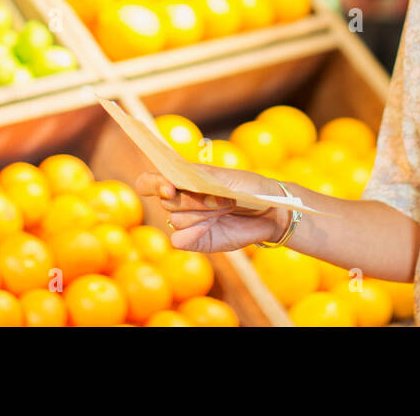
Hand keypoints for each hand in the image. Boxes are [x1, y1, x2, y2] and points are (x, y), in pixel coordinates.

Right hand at [135, 166, 289, 252]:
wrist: (269, 211)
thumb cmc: (248, 188)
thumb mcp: (229, 178)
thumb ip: (203, 182)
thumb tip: (180, 192)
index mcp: (183, 179)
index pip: (150, 181)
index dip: (153, 183)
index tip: (169, 188)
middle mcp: (180, 200)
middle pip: (166, 202)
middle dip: (192, 200)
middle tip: (220, 199)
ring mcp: (187, 221)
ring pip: (176, 220)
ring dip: (200, 215)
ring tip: (223, 211)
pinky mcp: (194, 241)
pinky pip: (179, 240)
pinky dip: (192, 235)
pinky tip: (210, 229)